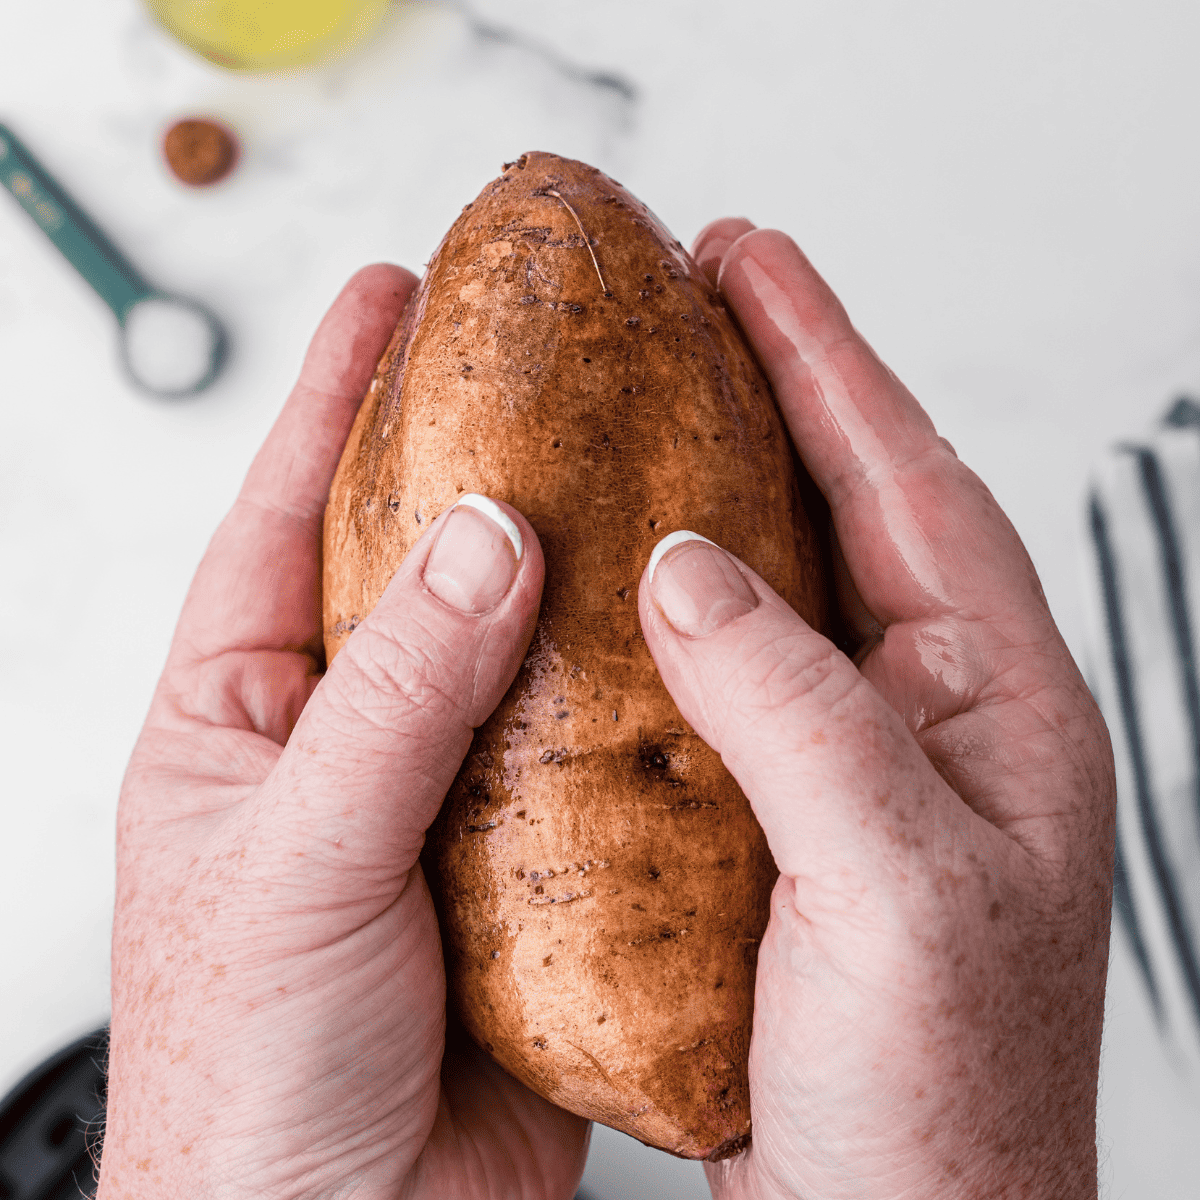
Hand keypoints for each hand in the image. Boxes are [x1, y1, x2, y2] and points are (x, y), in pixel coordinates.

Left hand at [97, 266, 588, 1199]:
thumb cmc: (247, 1087)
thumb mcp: (295, 859)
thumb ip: (393, 695)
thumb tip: (486, 540)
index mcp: (246, 719)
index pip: (284, 517)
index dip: (339, 396)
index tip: (395, 295)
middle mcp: (347, 744)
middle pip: (416, 567)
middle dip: (473, 462)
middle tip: (541, 362)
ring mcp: (443, 799)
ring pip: (516, 653)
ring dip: (570, 579)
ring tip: (632, 478)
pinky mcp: (532, 866)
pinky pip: (587, 751)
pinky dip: (632, 699)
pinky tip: (681, 646)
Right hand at [640, 223, 1113, 1198]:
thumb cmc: (947, 1105)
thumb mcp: (895, 883)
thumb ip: (797, 710)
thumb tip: (689, 568)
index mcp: (996, 704)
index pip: (910, 480)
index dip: (826, 356)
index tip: (749, 260)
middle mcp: (929, 715)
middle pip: (846, 504)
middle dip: (772, 387)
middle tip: (693, 292)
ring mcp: (853, 760)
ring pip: (779, 582)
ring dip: (713, 487)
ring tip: (641, 403)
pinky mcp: (780, 814)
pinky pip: (721, 674)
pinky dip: (666, 613)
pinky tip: (609, 585)